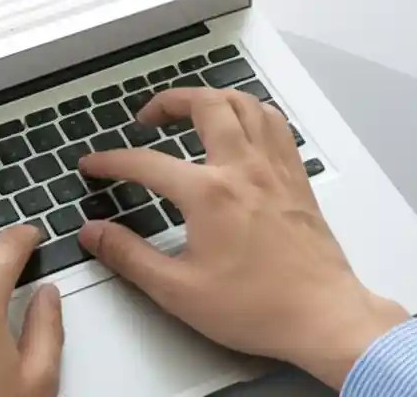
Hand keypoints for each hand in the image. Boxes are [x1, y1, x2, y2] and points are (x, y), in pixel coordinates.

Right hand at [77, 88, 407, 388]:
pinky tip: (242, 128)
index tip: (95, 165)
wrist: (322, 317)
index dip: (111, 161)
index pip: (146, 163)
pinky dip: (252, 114)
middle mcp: (243, 169)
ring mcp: (274, 169)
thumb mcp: (177, 290)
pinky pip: (275, 125)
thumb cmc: (258, 307)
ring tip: (192, 110)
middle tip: (147, 117)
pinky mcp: (296, 179)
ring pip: (245, 104)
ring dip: (213, 98)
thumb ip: (128, 256)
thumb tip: (94, 233)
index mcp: (209, 194)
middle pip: (205, 104)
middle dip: (169, 101)